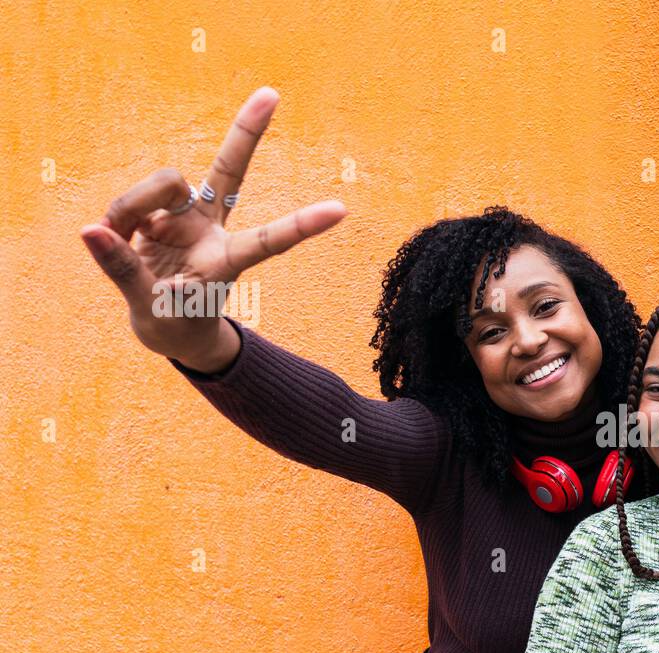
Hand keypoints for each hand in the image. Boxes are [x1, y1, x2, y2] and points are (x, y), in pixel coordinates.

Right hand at [78, 87, 346, 365]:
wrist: (169, 327)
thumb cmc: (174, 324)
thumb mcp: (151, 310)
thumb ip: (123, 270)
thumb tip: (91, 230)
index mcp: (228, 261)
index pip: (269, 240)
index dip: (302, 224)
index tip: (341, 210)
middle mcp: (213, 228)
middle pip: (230, 170)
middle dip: (247, 132)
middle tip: (271, 93)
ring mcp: (187, 216)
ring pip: (162, 183)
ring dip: (132, 208)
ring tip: (127, 243)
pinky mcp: (160, 212)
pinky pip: (128, 202)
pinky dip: (116, 221)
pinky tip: (117, 240)